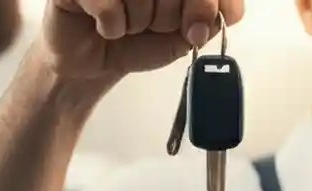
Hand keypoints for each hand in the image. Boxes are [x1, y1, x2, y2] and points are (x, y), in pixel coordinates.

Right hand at [39, 0, 245, 78]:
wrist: (94, 62)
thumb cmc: (138, 41)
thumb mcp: (185, 35)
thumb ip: (208, 19)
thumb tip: (218, 12)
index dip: (205, 7)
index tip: (196, 29)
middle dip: (171, 18)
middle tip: (155, 27)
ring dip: (138, 23)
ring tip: (127, 24)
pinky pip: (109, 6)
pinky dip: (112, 25)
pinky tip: (103, 24)